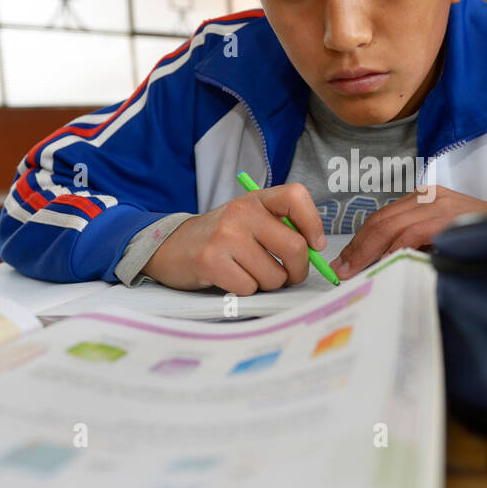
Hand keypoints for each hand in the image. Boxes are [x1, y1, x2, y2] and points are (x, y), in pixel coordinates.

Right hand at [143, 183, 325, 293]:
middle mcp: (242, 212)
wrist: (171, 246)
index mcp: (256, 199)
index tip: (314, 245)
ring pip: (274, 275)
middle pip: (295, 248)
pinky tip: (232, 279)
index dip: (313, 224)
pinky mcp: (211, 260)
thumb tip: (315, 253)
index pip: (296, 196)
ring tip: (250, 274)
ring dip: (267, 284)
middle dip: (296, 271)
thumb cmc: (220, 238)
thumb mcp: (249, 220)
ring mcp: (225, 235)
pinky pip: (249, 288)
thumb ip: (280, 228)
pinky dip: (245, 291)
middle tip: (287, 276)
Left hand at [328, 185, 486, 278]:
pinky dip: (394, 250)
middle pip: (381, 220)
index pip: (383, 217)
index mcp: (426, 197)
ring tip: (355, 271)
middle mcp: (429, 196)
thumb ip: (418, 242)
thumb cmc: (483, 236)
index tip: (346, 261)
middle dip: (358, 247)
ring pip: (391, 226)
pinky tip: (385, 265)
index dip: (361, 240)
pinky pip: (413, 234)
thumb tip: (384, 265)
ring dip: (369, 250)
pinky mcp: (449, 217)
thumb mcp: (445, 233)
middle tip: (342, 270)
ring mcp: (439, 205)